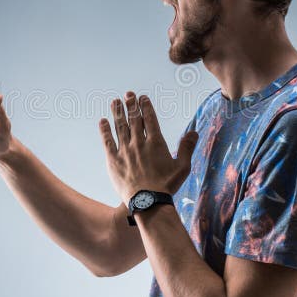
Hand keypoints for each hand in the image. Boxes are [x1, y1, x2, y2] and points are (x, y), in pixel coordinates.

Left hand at [99, 91, 198, 205]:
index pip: (149, 119)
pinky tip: (102, 121)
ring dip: (118, 113)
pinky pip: (108, 141)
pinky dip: (105, 130)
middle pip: (134, 119)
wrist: (147, 202)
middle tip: (128, 94)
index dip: (145, 107)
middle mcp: (139, 143)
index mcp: (155, 143)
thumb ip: (186, 148)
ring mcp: (125, 151)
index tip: (142, 98)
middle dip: (131, 105)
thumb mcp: (182, 167)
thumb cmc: (167, 186)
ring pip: (120, 127)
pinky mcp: (113, 160)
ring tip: (115, 102)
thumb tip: (194, 132)